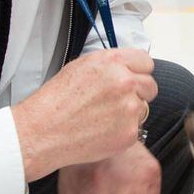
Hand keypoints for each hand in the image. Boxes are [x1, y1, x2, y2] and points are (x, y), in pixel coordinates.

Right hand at [12, 49, 155, 180]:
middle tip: (117, 102)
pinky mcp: (129, 132)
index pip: (146, 61)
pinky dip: (123, 130)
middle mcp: (125, 82)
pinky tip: (102, 130)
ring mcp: (129, 108)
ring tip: (103, 117)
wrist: (42, 132)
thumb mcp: (81, 66)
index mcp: (113, 62)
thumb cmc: (56, 101)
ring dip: (130, 113)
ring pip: (143, 108)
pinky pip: (136, 128)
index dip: (138, 71)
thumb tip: (128, 68)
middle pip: (150, 85)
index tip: (133, 78)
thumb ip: (111, 65)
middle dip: (138, 93)